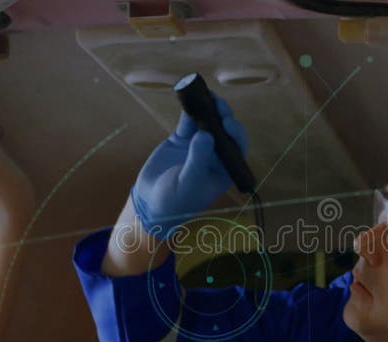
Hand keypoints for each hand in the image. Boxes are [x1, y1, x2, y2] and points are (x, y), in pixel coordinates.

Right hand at [131, 96, 247, 239]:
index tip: (228, 122)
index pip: (237, 147)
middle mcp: (215, 155)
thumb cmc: (175, 201)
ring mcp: (198, 145)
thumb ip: (198, 160)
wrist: (150, 202)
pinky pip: (188, 121)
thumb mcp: (188, 183)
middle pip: (224, 130)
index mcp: (224, 169)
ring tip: (204, 94)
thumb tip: (206, 135)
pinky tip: (189, 99)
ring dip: (207, 107)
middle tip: (216, 102)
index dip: (236, 133)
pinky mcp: (182, 138)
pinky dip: (189, 110)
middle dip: (222, 115)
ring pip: (207, 122)